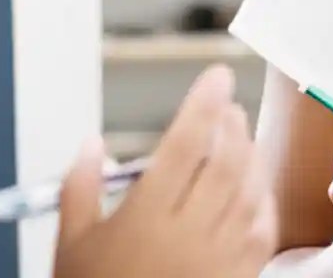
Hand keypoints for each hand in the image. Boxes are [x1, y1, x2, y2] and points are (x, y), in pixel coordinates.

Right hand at [53, 65, 277, 277]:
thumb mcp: (71, 245)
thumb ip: (81, 188)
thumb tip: (92, 142)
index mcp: (145, 218)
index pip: (185, 144)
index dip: (203, 103)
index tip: (215, 75)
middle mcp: (188, 234)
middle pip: (224, 162)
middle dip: (229, 124)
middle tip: (226, 104)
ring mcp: (218, 258)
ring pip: (249, 191)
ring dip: (249, 155)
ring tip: (240, 136)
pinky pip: (262, 230)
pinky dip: (262, 199)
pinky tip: (254, 187)